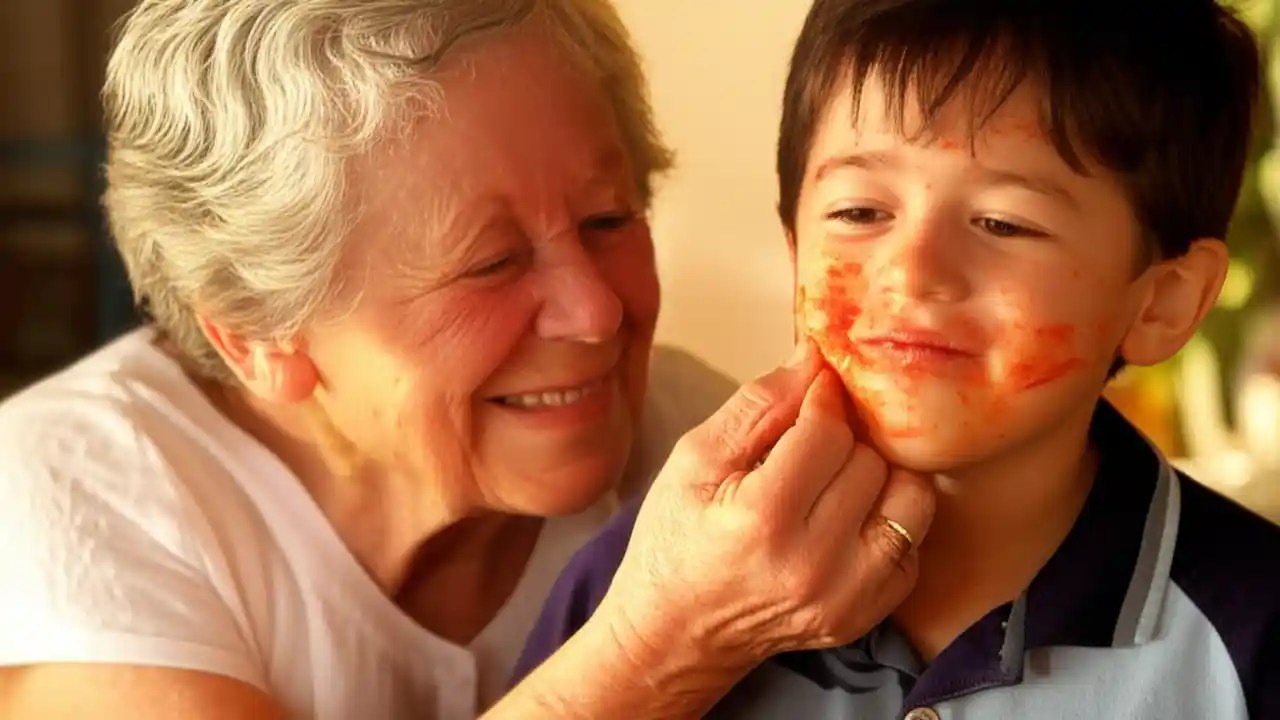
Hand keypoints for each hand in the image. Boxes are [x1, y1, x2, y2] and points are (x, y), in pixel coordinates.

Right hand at [596, 340, 934, 674]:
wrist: (676, 634)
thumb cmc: (676, 541)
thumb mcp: (695, 460)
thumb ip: (758, 404)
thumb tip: (815, 357)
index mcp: (762, 519)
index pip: (829, 430)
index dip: (820, 401)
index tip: (807, 397)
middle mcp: (815, 564)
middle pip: (869, 460)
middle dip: (843, 440)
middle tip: (809, 445)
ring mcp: (849, 596)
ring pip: (909, 497)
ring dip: (876, 476)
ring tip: (836, 479)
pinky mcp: (868, 613)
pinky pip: (913, 539)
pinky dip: (888, 518)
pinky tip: (846, 517)